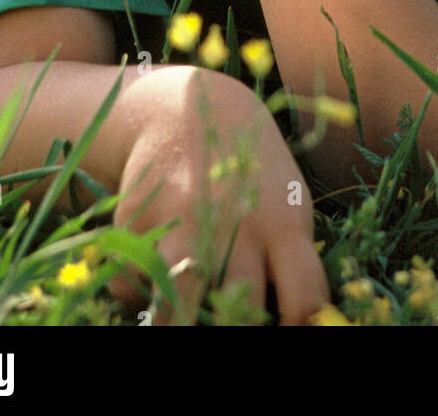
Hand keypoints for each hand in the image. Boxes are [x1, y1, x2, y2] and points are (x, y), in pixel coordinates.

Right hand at [108, 66, 328, 325]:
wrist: (191, 107)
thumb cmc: (250, 172)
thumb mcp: (286, 202)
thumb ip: (291, 259)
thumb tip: (298, 324)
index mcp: (283, 224)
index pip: (305, 299)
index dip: (301, 328)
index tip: (291, 331)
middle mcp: (234, 225)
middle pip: (241, 311)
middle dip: (237, 327)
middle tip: (233, 323)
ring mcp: (182, 222)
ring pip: (176, 309)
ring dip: (177, 323)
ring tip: (180, 320)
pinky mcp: (138, 219)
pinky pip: (132, 287)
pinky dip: (138, 295)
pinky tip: (152, 281)